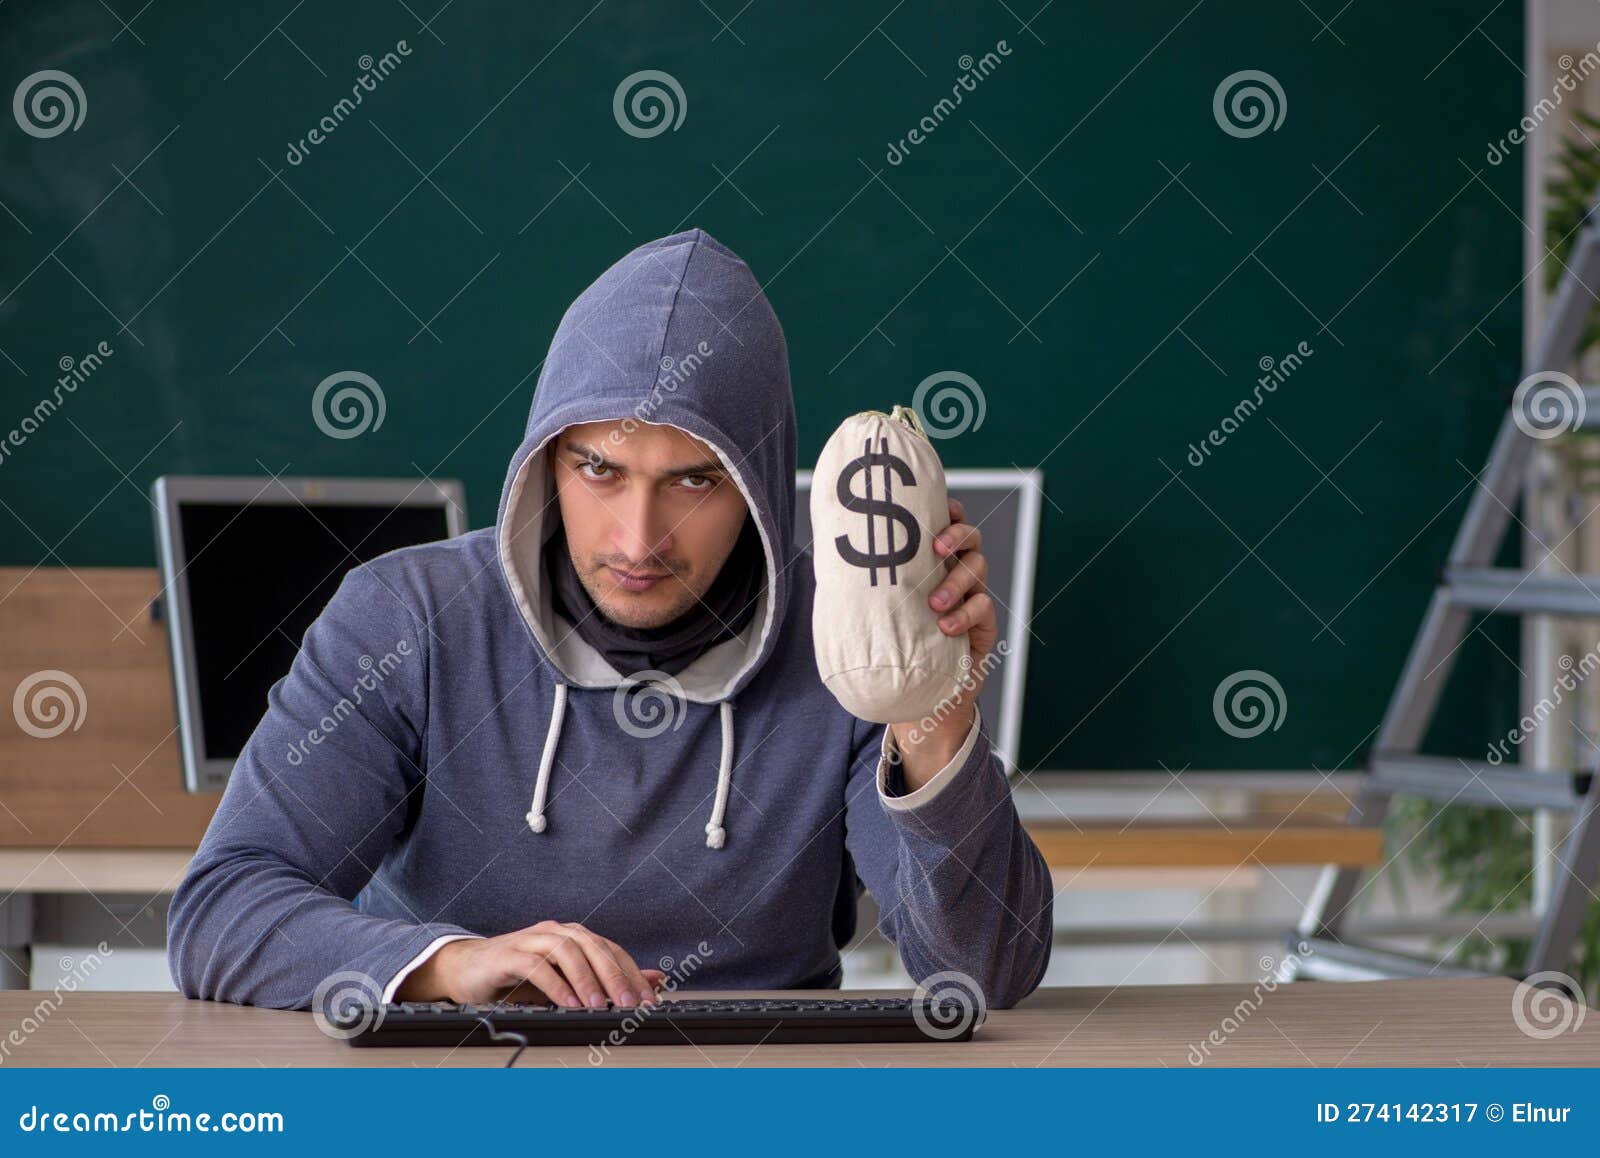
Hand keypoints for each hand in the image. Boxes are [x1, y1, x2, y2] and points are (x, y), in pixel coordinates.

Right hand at [396, 920, 666, 1007]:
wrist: (466, 970)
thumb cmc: (517, 976)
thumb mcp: (566, 980)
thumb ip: (607, 979)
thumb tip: (653, 980)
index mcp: (573, 936)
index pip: (611, 950)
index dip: (632, 973)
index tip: (648, 1000)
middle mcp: (555, 932)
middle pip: (593, 947)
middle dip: (614, 976)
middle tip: (629, 1003)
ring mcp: (531, 940)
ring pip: (566, 951)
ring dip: (585, 978)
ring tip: (598, 1005)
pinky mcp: (509, 954)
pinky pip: (536, 965)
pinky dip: (554, 984)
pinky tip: (567, 1003)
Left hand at [888, 497, 996, 787]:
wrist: (918, 695)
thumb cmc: (893, 645)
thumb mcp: (876, 610)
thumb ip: (861, 586)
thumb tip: (820, 557)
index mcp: (932, 563)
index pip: (948, 525)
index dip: (950, 512)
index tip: (940, 508)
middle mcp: (956, 574)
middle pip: (971, 539)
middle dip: (957, 536)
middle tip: (936, 548)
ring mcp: (972, 598)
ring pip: (979, 569)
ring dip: (957, 581)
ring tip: (934, 603)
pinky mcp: (983, 626)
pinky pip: (984, 607)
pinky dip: (966, 614)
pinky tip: (945, 627)